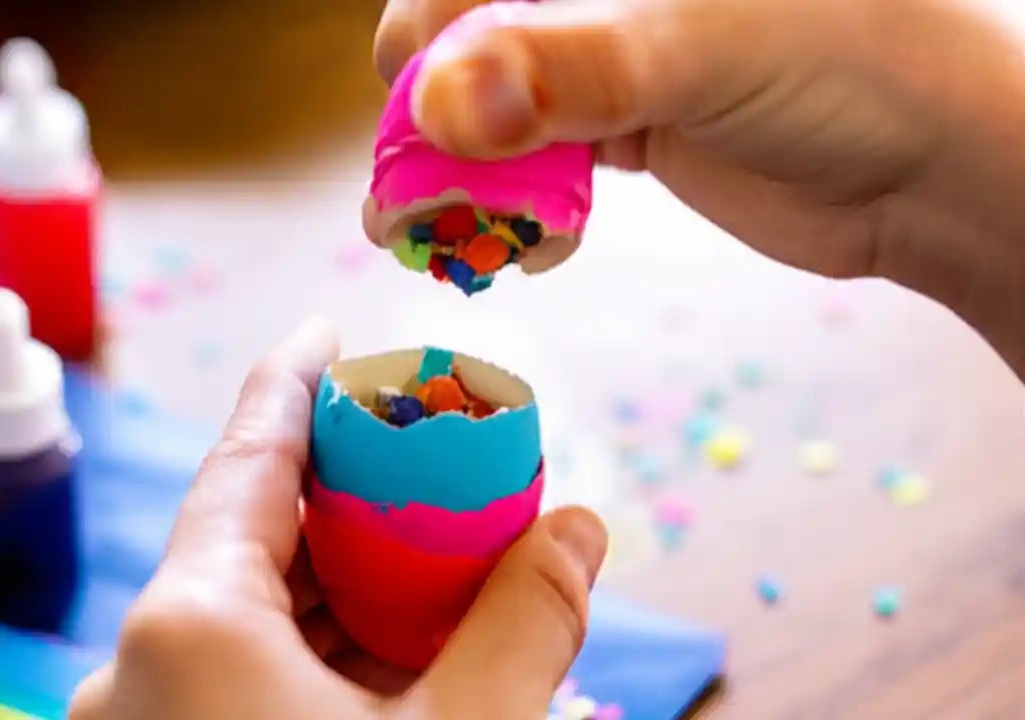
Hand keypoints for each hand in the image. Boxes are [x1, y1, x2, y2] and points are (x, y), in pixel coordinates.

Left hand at [68, 318, 608, 719]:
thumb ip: (524, 625)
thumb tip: (579, 530)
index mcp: (188, 627)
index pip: (249, 458)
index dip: (294, 383)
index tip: (327, 333)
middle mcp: (133, 666)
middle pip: (246, 535)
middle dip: (341, 496)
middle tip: (421, 462)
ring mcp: (138, 716)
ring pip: (239, 614)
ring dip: (331, 583)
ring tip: (420, 561)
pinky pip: (230, 673)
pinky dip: (308, 650)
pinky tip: (379, 658)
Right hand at [375, 0, 1024, 376]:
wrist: (933, 162)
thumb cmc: (848, 62)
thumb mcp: (699, 49)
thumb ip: (567, 70)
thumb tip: (435, 103)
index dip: (427, 30)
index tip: (419, 107)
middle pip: (463, 39)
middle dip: (428, 121)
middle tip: (413, 196)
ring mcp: (603, 56)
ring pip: (488, 106)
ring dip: (456, 176)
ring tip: (431, 238)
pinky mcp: (619, 126)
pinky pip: (531, 159)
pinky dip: (510, 204)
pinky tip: (521, 245)